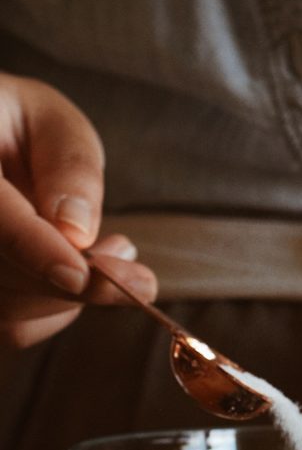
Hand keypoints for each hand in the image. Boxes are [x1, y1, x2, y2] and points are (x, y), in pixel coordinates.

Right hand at [0, 72, 156, 349]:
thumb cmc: (19, 126)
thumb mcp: (51, 122)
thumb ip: (67, 165)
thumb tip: (76, 231)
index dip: (31, 248)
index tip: (79, 274)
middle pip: (2, 274)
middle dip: (77, 285)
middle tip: (139, 277)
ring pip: (9, 310)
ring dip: (74, 297)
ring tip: (114, 253)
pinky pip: (16, 327)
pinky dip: (59, 310)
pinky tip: (78, 272)